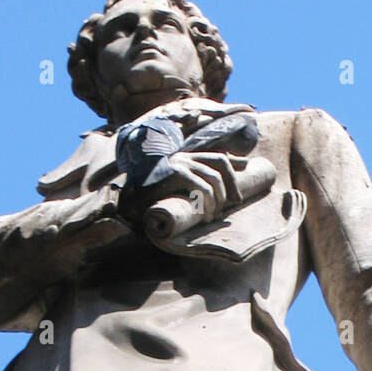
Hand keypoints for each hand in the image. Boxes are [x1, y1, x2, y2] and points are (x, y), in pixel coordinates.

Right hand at [120, 152, 242, 225]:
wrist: (127, 194)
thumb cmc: (150, 194)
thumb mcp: (174, 187)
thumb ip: (191, 185)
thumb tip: (205, 195)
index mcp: (187, 157)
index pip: (217, 155)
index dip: (234, 164)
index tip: (243, 173)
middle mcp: (185, 156)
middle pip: (220, 162)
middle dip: (231, 184)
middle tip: (232, 204)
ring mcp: (180, 163)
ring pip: (212, 177)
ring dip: (218, 198)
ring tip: (214, 214)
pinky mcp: (175, 173)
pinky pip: (200, 186)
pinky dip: (207, 202)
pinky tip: (205, 215)